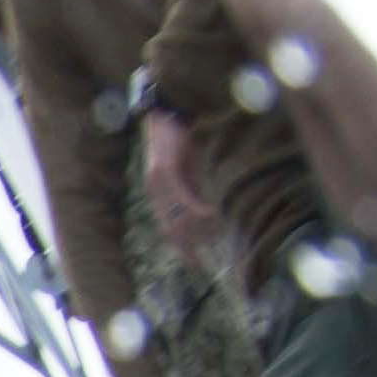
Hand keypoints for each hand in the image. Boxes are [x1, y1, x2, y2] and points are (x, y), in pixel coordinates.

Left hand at [140, 110, 213, 252]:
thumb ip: (198, 188)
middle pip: (172, 231)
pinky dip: (196, 207)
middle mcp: (156, 192)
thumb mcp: (193, 168)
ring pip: (176, 217)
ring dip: (199, 226)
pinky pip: (180, 197)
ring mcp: (157, 183)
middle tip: (216, 243)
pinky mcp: (163, 171)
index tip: (198, 265)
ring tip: (221, 227)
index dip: (184, 250)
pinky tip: (212, 213)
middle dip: (194, 242)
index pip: (170, 231)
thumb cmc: (184, 138)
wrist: (169, 112)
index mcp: (161, 195)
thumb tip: (216, 209)